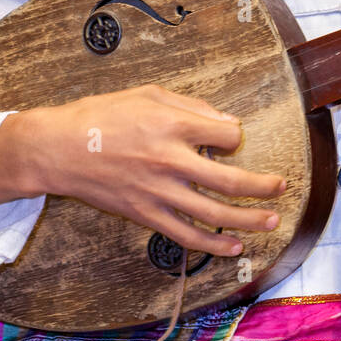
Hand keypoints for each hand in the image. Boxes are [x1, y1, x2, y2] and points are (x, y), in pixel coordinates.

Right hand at [0, 83, 284, 257]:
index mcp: (171, 124)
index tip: (232, 138)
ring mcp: (157, 191)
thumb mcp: (147, 93)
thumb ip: (191, 106)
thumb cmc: (101, 115)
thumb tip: (227, 123)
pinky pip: (185, 234)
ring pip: (213, 213)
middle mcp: (169, 160)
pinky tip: (234, 246)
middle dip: (262, 185)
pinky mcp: (145, 213)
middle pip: (229, 180)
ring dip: (248, 219)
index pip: (225, 136)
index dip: (235, 136)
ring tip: (271, 219)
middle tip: (281, 186)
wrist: (58, 148)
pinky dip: (212, 243)